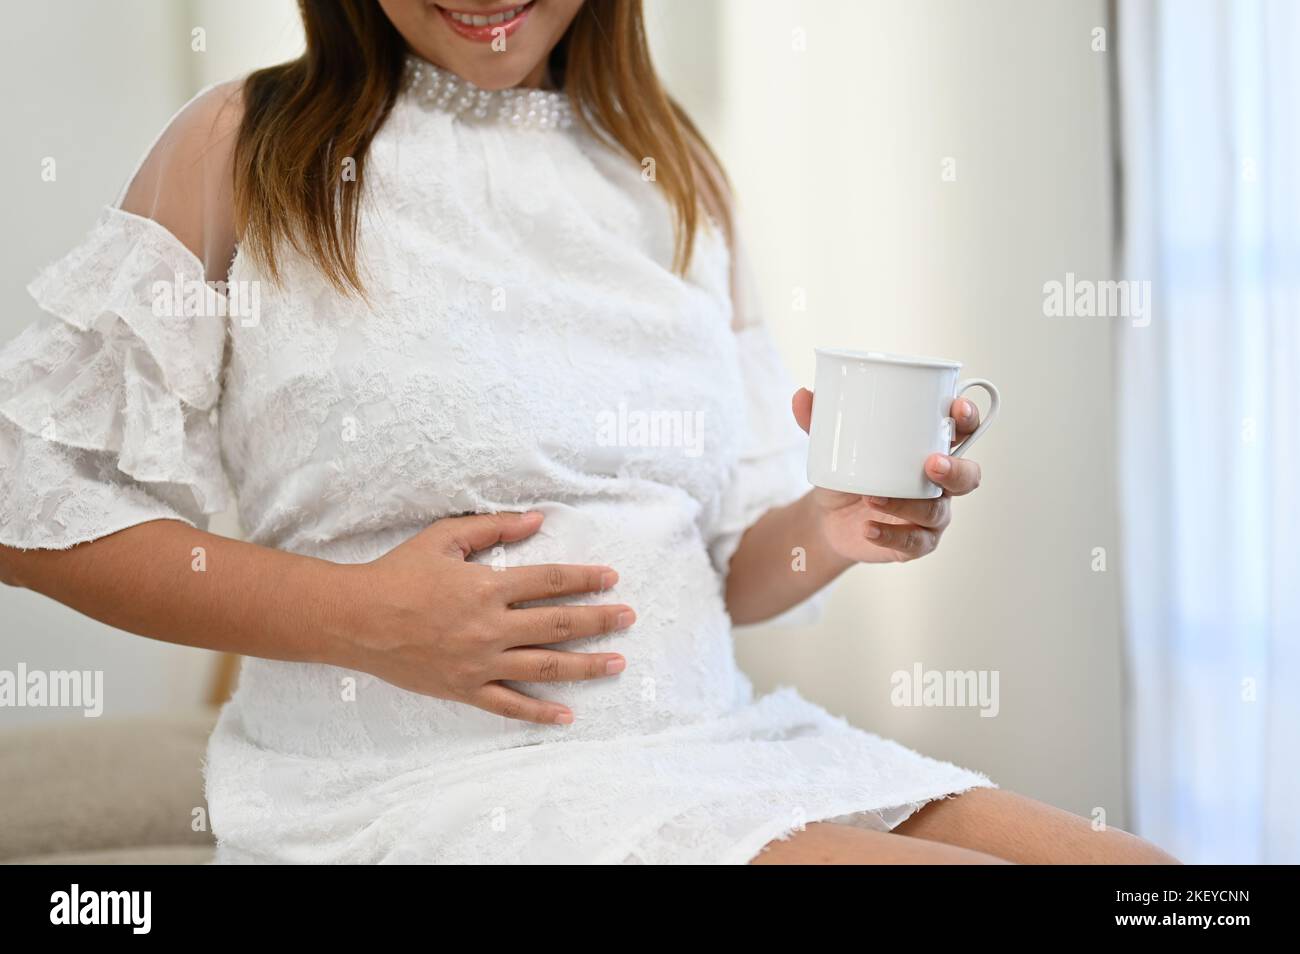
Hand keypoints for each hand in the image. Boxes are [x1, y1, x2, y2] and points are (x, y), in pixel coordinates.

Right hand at [331, 511, 633, 724]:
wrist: (355, 619)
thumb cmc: (398, 572)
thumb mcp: (444, 537)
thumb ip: (494, 527)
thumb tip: (537, 519)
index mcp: (488, 586)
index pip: (551, 581)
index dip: (586, 579)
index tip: (612, 579)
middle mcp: (491, 626)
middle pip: (558, 624)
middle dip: (599, 620)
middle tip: (629, 618)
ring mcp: (479, 662)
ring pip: (544, 666)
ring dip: (586, 666)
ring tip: (618, 664)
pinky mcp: (464, 689)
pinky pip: (508, 704)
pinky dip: (538, 712)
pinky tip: (566, 715)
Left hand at [791, 389, 983, 562]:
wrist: (828, 518)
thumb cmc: (846, 472)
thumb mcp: (832, 446)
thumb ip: (819, 422)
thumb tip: (801, 395)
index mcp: (930, 448)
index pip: (963, 431)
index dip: (968, 419)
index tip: (956, 409)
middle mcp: (940, 482)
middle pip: (968, 476)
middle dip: (955, 469)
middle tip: (931, 463)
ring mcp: (932, 514)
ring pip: (937, 511)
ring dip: (909, 505)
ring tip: (873, 498)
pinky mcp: (916, 543)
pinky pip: (913, 543)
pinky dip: (891, 536)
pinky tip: (869, 529)